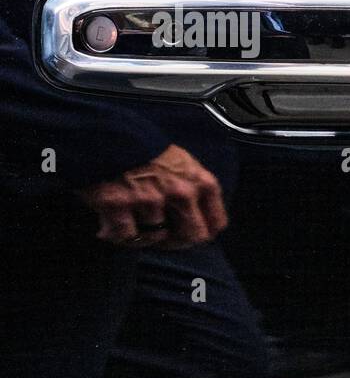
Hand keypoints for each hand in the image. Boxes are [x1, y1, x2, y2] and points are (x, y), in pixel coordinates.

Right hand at [77, 145, 227, 248]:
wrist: (105, 135)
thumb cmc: (145, 149)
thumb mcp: (182, 163)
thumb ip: (194, 189)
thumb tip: (196, 218)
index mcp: (201, 182)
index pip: (217, 223)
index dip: (202, 233)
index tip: (187, 234)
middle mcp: (181, 193)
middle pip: (191, 238)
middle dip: (175, 242)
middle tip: (158, 236)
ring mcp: (150, 200)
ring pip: (155, 238)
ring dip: (141, 235)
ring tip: (129, 223)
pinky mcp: (120, 206)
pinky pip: (125, 237)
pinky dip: (115, 235)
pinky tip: (108, 226)